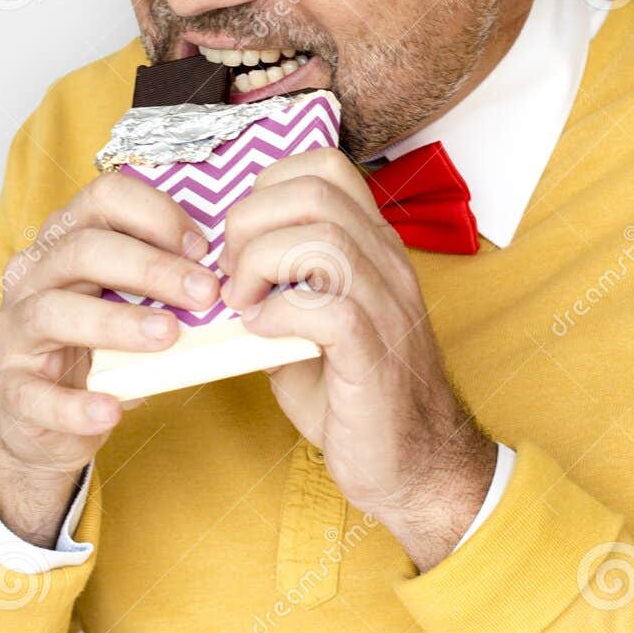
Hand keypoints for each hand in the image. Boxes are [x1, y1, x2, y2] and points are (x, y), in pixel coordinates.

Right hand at [0, 171, 220, 544]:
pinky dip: (74, 403)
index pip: (103, 197)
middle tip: (206, 294)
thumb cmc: (100, 345)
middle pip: (83, 249)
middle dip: (151, 267)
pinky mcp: (9, 386)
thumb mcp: (131, 302)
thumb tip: (236, 270)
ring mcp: (15, 329)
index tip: (205, 248)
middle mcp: (33, 275)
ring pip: (55, 310)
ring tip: (168, 337)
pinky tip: (110, 410)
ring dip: (117, 322)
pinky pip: (34, 392)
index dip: (156, 214)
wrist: (44, 415)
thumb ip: (167, 280)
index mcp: (67, 240)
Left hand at [221, 148, 496, 569]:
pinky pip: (324, 307)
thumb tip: (219, 273)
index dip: (266, 190)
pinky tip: (263, 335)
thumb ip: (278, 290)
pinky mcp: (374, 353)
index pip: (325, 167)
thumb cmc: (357, 397)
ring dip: (260, 266)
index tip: (244, 241)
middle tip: (233, 276)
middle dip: (251, 224)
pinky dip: (277, 313)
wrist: (414, 465)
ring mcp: (386, 305)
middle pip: (314, 192)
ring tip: (244, 305)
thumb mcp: (313, 328)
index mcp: (373, 247)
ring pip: (321, 239)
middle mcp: (387, 263)